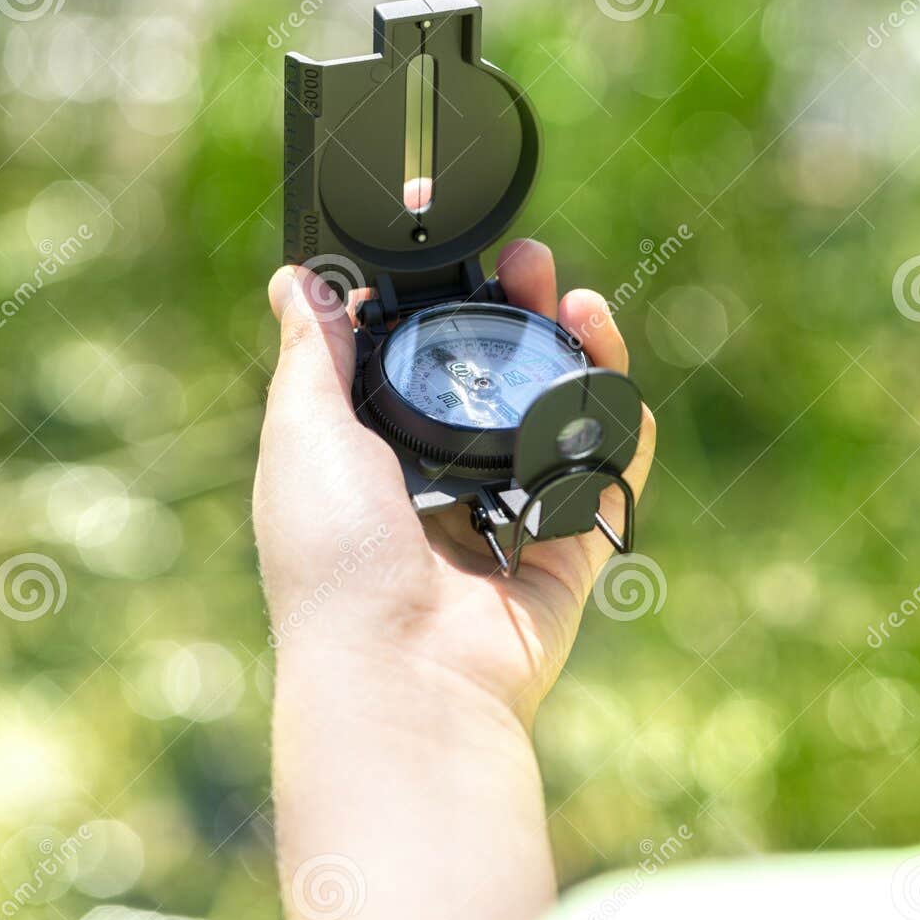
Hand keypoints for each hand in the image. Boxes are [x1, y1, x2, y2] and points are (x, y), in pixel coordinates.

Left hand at [254, 239, 654, 919]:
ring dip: (577, 347)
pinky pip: (611, 470)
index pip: (423, 354)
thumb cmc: (335, 558)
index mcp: (378, 450)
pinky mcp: (572, 542)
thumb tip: (296, 280)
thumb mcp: (303, 436)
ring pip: (562, 410)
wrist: (403, 670)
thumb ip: (312, 356)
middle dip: (518, 308)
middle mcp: (448, 476)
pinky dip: (624, 423)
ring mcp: (515, 508)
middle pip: (501, 372)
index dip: (445, 299)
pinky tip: (618, 376)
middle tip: (529, 260)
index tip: (459, 250)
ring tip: (579, 298)